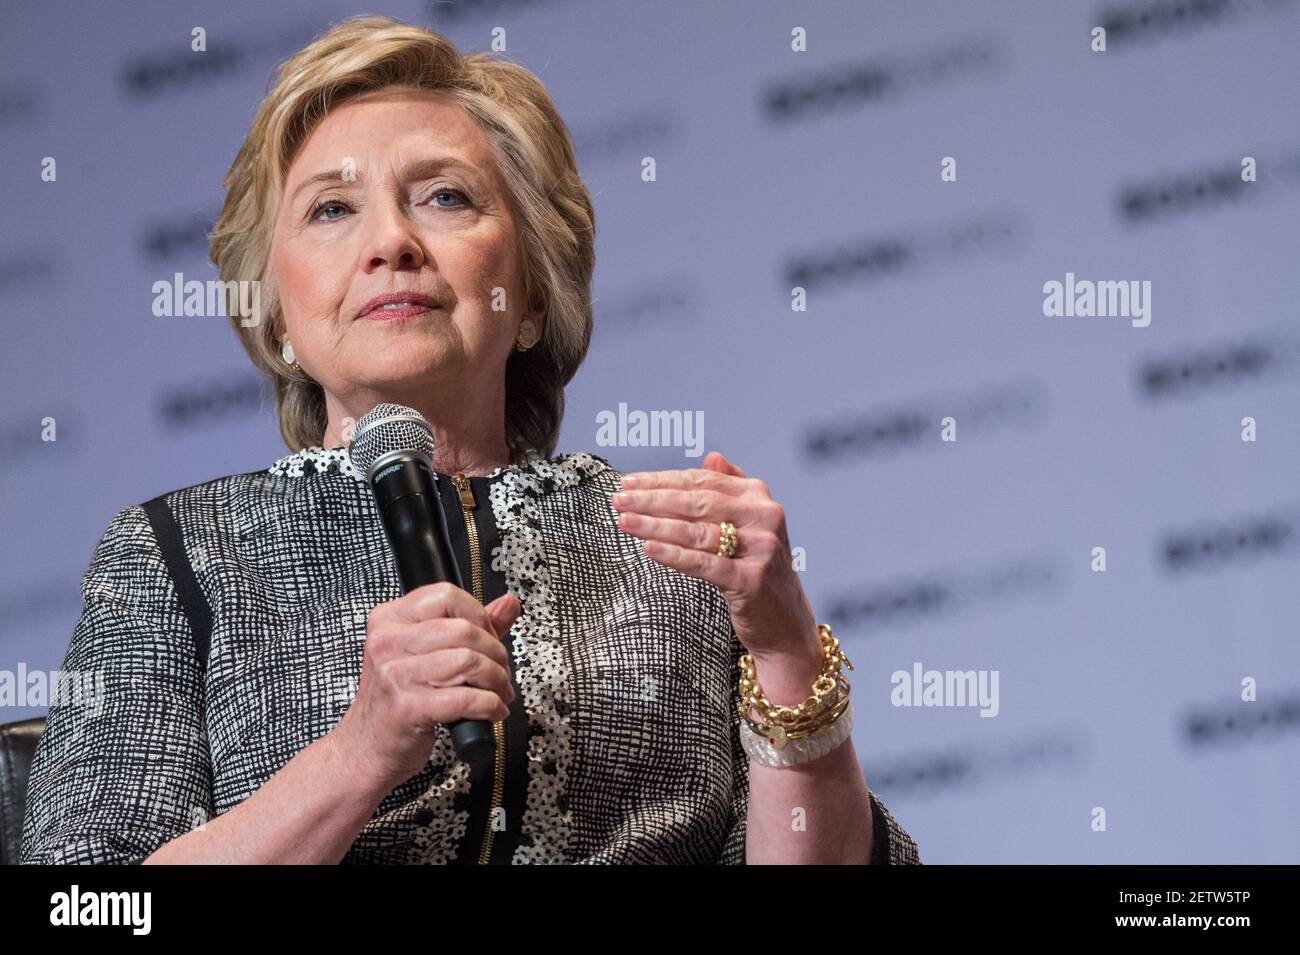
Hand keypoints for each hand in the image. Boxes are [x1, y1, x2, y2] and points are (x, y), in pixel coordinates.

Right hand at [334, 582, 519, 789]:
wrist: (365, 747)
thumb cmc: (397, 699)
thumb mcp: (428, 654)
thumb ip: (471, 626)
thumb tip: (508, 605)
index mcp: (390, 619)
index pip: (447, 596)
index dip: (480, 617)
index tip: (490, 638)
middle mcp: (388, 642)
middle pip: (464, 630)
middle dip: (496, 654)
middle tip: (500, 672)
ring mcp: (394, 674)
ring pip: (468, 662)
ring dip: (496, 681)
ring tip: (498, 693)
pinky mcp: (406, 708)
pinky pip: (466, 698)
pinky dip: (490, 706)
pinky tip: (491, 710)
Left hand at [611, 451, 822, 690]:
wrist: (785, 621)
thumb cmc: (756, 569)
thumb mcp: (749, 525)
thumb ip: (732, 489)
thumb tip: (712, 457)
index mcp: (759, 497)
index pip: (702, 482)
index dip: (663, 480)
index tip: (629, 482)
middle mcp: (764, 517)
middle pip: (697, 503)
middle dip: (652, 499)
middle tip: (619, 499)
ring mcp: (762, 548)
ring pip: (697, 532)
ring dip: (655, 525)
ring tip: (624, 521)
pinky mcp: (752, 579)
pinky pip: (704, 563)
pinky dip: (673, 555)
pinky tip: (648, 548)